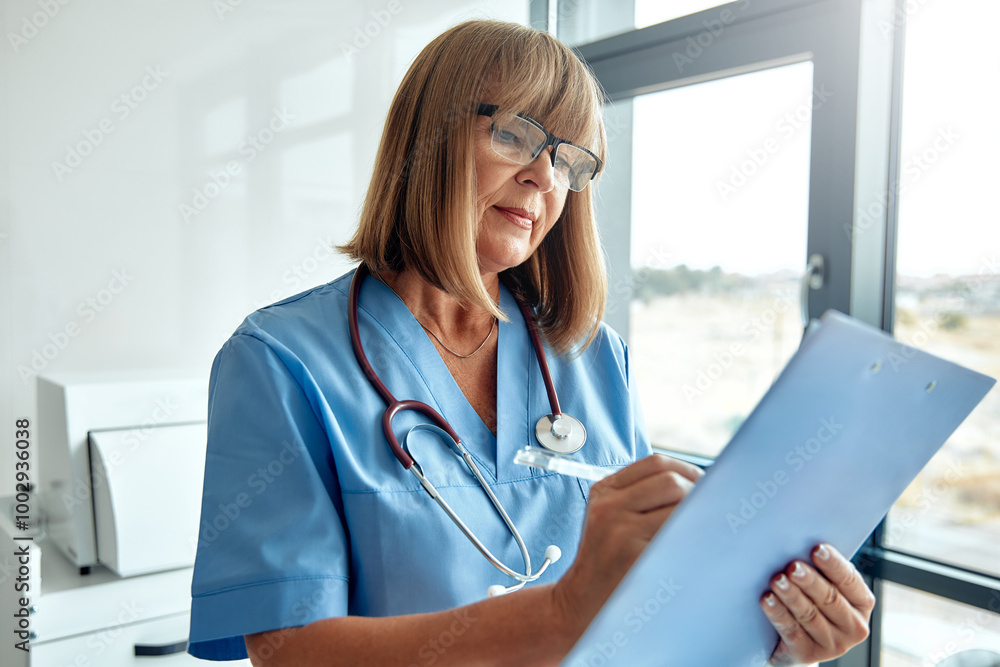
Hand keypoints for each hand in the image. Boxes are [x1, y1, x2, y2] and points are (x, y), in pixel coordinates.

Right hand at [552, 454, 703, 638]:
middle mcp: (608, 507)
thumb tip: (702, 484)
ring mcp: (620, 532)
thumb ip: (642, 497)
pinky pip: (678, 537)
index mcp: (604, 491)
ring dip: (701, 516)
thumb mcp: (610, 519)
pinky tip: (699, 549)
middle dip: (698, 493)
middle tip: (712, 511)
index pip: (657, 463)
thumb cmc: (608, 562)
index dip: (688, 471)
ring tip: (707, 530)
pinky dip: (696, 539)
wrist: (580, 604)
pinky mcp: (634, 556)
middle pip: (670, 481)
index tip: (705, 485)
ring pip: (678, 506)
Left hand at [762, 544, 875, 665]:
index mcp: (861, 604)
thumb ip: (820, 570)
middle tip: (792, 566)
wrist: (796, 643)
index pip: (849, 581)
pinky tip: (767, 600)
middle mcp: (853, 627)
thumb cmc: (812, 603)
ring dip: (791, 596)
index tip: (816, 549)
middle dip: (809, 580)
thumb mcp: (823, 587)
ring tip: (777, 580)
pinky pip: (792, 632)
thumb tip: (800, 542)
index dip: (833, 565)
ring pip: (810, 615)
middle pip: (829, 599)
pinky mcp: (809, 655)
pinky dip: (779, 614)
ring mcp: (833, 645)